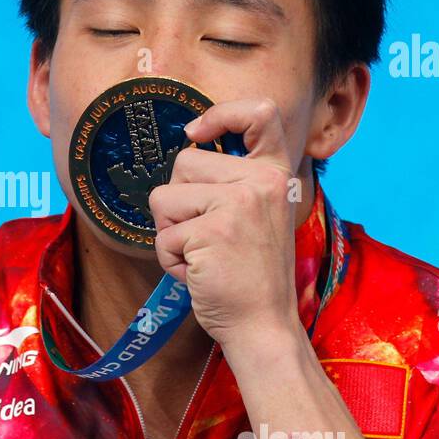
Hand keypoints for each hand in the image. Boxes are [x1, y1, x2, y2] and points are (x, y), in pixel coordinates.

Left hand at [147, 97, 298, 350]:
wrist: (262, 325)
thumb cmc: (249, 274)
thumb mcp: (257, 214)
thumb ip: (233, 181)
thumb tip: (189, 146)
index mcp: (275, 173)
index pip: (259, 113)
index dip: (221, 114)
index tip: (197, 134)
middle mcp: (262, 181)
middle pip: (184, 161)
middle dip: (178, 202)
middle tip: (206, 237)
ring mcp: (238, 204)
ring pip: (164, 197)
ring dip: (170, 232)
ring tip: (202, 256)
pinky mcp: (211, 230)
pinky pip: (162, 235)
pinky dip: (170, 260)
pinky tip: (199, 274)